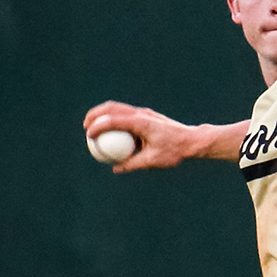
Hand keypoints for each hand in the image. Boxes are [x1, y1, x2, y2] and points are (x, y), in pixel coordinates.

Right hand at [83, 101, 198, 171]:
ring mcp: (143, 112)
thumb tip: (116, 168)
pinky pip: (125, 114)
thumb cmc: (173, 151)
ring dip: (103, 114)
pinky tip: (109, 131)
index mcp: (141, 123)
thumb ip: (132, 164)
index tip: (89, 135)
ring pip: (118, 108)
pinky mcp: (146, 115)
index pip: (114, 121)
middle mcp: (141, 114)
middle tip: (85, 127)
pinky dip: (114, 119)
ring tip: (92, 125)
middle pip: (112, 108)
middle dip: (95, 114)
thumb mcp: (152, 160)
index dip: (98, 126)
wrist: (190, 140)